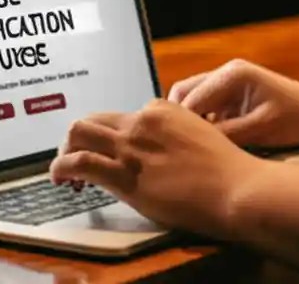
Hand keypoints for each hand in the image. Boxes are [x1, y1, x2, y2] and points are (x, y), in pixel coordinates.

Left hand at [50, 99, 263, 237]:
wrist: (238, 189)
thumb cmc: (228, 172)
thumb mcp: (202, 138)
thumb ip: (176, 137)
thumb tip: (160, 152)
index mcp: (165, 110)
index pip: (123, 116)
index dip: (111, 137)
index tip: (109, 153)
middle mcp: (144, 122)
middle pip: (93, 118)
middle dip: (78, 138)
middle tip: (75, 156)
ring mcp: (133, 147)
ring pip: (78, 133)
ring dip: (63, 150)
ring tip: (62, 170)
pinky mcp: (125, 175)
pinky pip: (79, 163)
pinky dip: (61, 168)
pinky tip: (62, 180)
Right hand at [167, 59, 298, 147]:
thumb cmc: (295, 119)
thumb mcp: (260, 130)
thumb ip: (226, 135)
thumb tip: (194, 147)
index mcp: (232, 75)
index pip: (190, 99)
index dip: (180, 126)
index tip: (175, 150)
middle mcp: (226, 73)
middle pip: (184, 94)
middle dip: (178, 121)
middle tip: (178, 149)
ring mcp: (228, 83)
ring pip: (192, 100)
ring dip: (189, 122)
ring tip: (189, 149)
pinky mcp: (232, 95)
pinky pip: (206, 108)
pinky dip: (202, 124)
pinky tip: (206, 145)